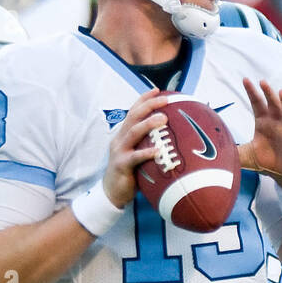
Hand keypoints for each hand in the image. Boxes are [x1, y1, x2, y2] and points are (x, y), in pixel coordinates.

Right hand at [101, 90, 170, 208]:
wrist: (112, 192)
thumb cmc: (129, 172)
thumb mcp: (137, 154)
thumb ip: (147, 143)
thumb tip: (169, 137)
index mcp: (123, 134)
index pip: (133, 111)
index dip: (143, 99)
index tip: (157, 90)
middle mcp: (120, 139)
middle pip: (133, 116)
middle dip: (149, 105)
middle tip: (165, 100)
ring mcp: (119, 151)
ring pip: (133, 132)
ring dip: (148, 124)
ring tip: (163, 119)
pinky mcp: (121, 165)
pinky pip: (134, 157)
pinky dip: (146, 153)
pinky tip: (157, 151)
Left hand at [238, 79, 281, 189]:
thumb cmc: (268, 161)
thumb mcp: (246, 156)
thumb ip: (232, 152)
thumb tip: (212, 153)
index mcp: (263, 123)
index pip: (257, 104)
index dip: (252, 92)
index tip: (245, 79)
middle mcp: (277, 124)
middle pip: (272, 105)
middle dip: (268, 93)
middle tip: (262, 81)